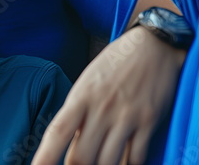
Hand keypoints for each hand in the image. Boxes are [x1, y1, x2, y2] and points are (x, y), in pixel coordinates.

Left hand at [32, 27, 185, 164]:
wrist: (153, 44)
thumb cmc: (116, 64)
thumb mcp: (88, 82)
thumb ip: (77, 112)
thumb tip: (67, 143)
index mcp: (81, 96)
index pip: (57, 132)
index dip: (44, 157)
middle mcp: (101, 108)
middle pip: (81, 157)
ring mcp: (126, 116)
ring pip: (108, 162)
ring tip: (99, 164)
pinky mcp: (149, 121)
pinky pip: (136, 157)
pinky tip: (124, 162)